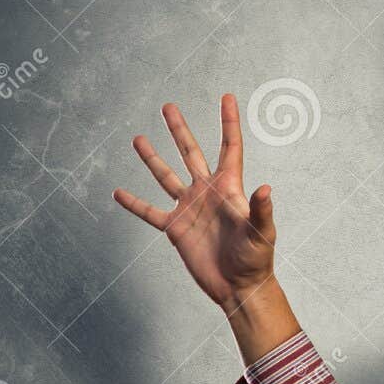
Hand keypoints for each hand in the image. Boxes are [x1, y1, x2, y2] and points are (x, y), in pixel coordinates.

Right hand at [113, 95, 276, 311]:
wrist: (239, 286)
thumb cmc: (257, 259)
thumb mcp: (262, 232)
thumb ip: (261, 209)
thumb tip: (266, 187)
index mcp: (230, 187)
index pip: (230, 147)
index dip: (228, 122)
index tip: (226, 97)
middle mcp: (207, 192)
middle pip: (191, 153)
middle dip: (179, 129)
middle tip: (168, 106)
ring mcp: (189, 209)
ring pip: (166, 176)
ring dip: (152, 158)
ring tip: (138, 138)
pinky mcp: (175, 229)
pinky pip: (149, 212)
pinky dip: (133, 203)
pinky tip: (117, 193)